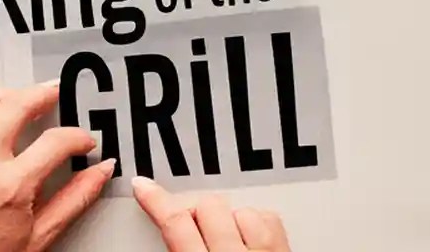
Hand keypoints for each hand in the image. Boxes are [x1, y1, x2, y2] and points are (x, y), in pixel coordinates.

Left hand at [0, 83, 115, 251]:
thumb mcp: (39, 238)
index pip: (55, 141)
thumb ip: (74, 200)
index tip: (82, 139)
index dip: (77, 136)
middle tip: (52, 92)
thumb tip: (99, 173)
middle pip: (14, 106)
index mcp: (11, 187)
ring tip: (12, 98)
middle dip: (41, 93)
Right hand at [132, 177, 290, 251]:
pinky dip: (258, 224)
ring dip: (231, 220)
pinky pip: (269, 218)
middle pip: (208, 206)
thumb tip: (172, 230)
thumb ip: (181, 251)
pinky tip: (252, 240)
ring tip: (230, 243)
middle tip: (197, 232)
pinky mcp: (285, 250)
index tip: (144, 185)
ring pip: (240, 209)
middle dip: (199, 215)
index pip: (176, 223)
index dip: (156, 199)